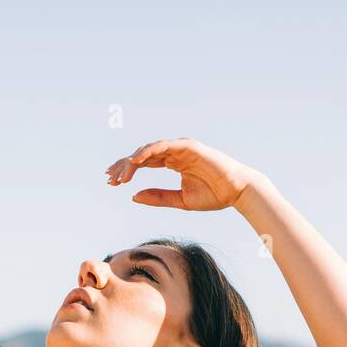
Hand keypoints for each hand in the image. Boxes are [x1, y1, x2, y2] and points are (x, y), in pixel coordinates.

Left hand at [105, 138, 261, 210]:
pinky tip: (135, 161)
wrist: (236, 192)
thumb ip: (158, 197)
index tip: (112, 181)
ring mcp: (182, 148)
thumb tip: (133, 196)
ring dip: (133, 161)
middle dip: (124, 166)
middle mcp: (175, 153)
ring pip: (150, 150)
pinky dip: (149, 151)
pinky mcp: (189, 146)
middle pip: (143, 155)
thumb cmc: (213, 196)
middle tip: (110, 178)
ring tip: (120, 174)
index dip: (127, 170)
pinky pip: (164, 146)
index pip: (144, 163)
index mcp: (173, 162)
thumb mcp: (180, 200)